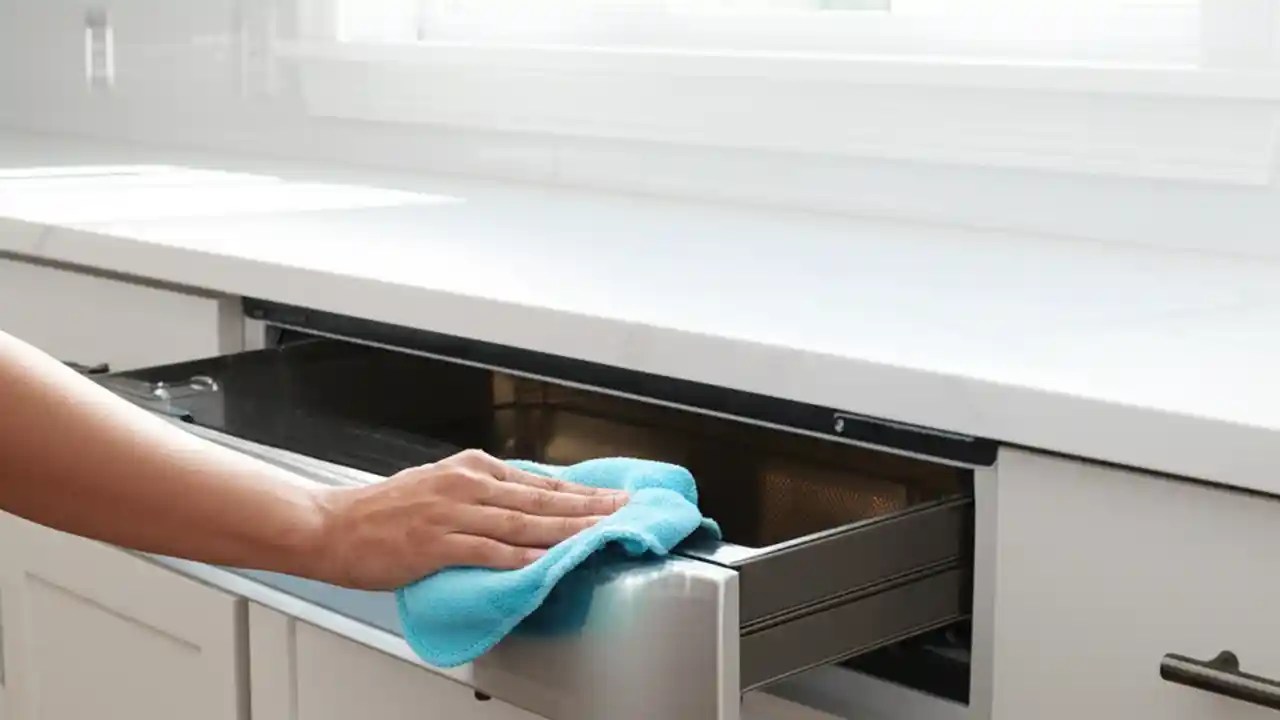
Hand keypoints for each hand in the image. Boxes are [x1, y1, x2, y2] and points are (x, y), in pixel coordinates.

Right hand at [312, 450, 627, 589]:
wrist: (333, 525)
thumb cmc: (383, 510)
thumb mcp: (439, 484)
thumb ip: (482, 492)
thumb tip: (523, 502)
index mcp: (471, 468)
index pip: (538, 480)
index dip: (581, 490)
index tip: (613, 496)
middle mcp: (467, 485)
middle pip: (540, 498)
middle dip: (588, 506)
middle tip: (624, 509)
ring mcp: (452, 514)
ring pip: (522, 522)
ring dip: (565, 529)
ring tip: (599, 533)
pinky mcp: (436, 544)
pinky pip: (487, 550)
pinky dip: (519, 556)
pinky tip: (545, 561)